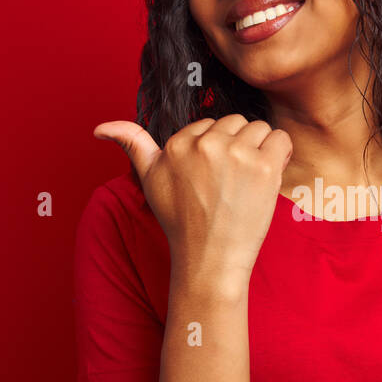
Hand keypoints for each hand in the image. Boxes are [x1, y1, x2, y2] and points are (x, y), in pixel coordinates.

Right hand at [93, 115, 292, 279]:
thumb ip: (132, 145)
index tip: (213, 177)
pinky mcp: (263, 167)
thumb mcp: (150, 180)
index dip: (216, 150)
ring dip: (261, 150)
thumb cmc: (182, 222)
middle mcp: (206, 144)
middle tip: (232, 181)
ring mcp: (236, 154)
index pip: (209, 124)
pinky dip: (281, 155)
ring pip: (259, 128)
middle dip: (238, 146)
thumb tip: (100, 128)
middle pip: (236, 122)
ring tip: (249, 181)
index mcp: (178, 144)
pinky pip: (281, 140)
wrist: (209, 259)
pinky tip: (267, 178)